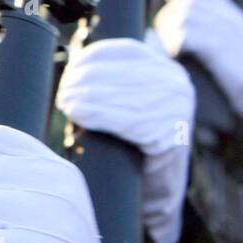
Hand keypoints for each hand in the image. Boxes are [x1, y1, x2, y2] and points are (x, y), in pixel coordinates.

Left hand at [56, 37, 194, 242]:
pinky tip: (80, 117)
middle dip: (87, 81)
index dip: (92, 59)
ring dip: (90, 98)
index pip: (124, 50)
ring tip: (66, 105)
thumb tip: (72, 59)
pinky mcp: (174, 135)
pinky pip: (133, 120)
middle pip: (122, 72)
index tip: (70, 71)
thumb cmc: (124, 144)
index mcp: (163, 68)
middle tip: (63, 95)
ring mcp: (179, 110)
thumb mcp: (116, 100)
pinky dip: (103, 117)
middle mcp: (177, 84)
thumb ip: (104, 78)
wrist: (151, 192)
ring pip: (125, 95)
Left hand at [153, 0, 242, 125]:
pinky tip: (173, 55)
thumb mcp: (235, 49)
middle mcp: (231, 20)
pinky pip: (187, 35)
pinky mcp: (219, 49)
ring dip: (169, 31)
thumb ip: (216, 35)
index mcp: (235, 17)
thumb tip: (184, 29)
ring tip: (166, 48)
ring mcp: (226, 33)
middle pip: (189, 4)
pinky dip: (174, 43)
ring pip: (184, 17)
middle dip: (170, 17)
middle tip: (163, 36)